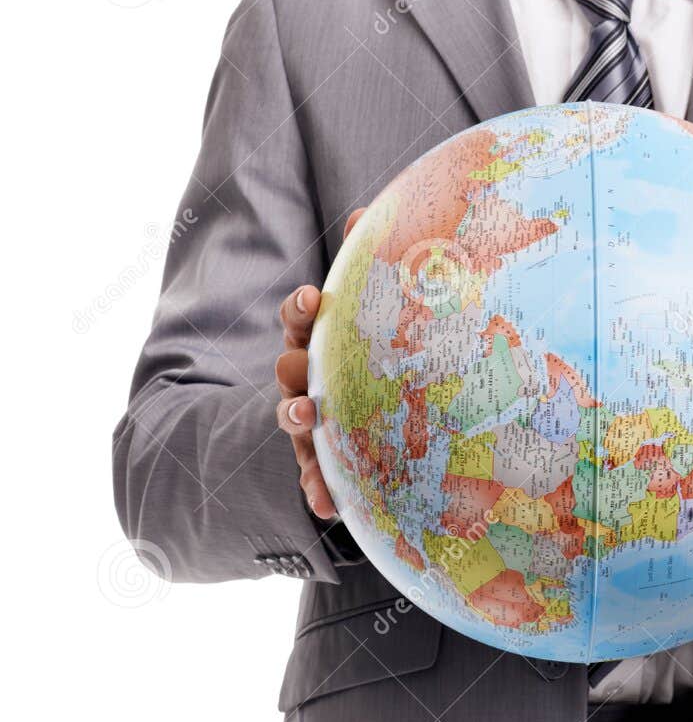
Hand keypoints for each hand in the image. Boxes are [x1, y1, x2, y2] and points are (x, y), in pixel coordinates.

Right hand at [275, 206, 366, 520]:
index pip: (299, 318)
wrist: (376, 416)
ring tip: (303, 419)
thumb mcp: (374, 312)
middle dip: (292, 368)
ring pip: (293, 421)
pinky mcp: (321, 462)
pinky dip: (318, 491)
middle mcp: (304, 378)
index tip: (313, 297)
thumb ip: (369, 268)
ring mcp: (308, 421)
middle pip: (288, 369)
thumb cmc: (370, 351)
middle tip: (302, 368)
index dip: (301, 307)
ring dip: (295, 420)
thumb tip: (365, 213)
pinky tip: (327, 508)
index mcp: (318, 338)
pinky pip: (316, 478)